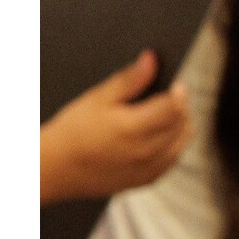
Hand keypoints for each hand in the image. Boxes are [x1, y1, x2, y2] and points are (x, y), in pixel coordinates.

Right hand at [40, 50, 190, 203]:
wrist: (56, 168)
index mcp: (132, 128)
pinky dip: (173, 143)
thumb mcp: (98, 98)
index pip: (173, 106)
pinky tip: (160, 133)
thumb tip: (152, 59)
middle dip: (180, 107)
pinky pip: (173, 158)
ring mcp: (148, 168)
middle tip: (170, 95)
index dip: (178, 92)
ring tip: (166, 112)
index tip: (175, 83)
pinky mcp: (148, 179)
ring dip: (180, 124)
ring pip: (182, 141)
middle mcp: (145, 151)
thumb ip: (129, 79)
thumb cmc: (73, 131)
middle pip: (181, 123)